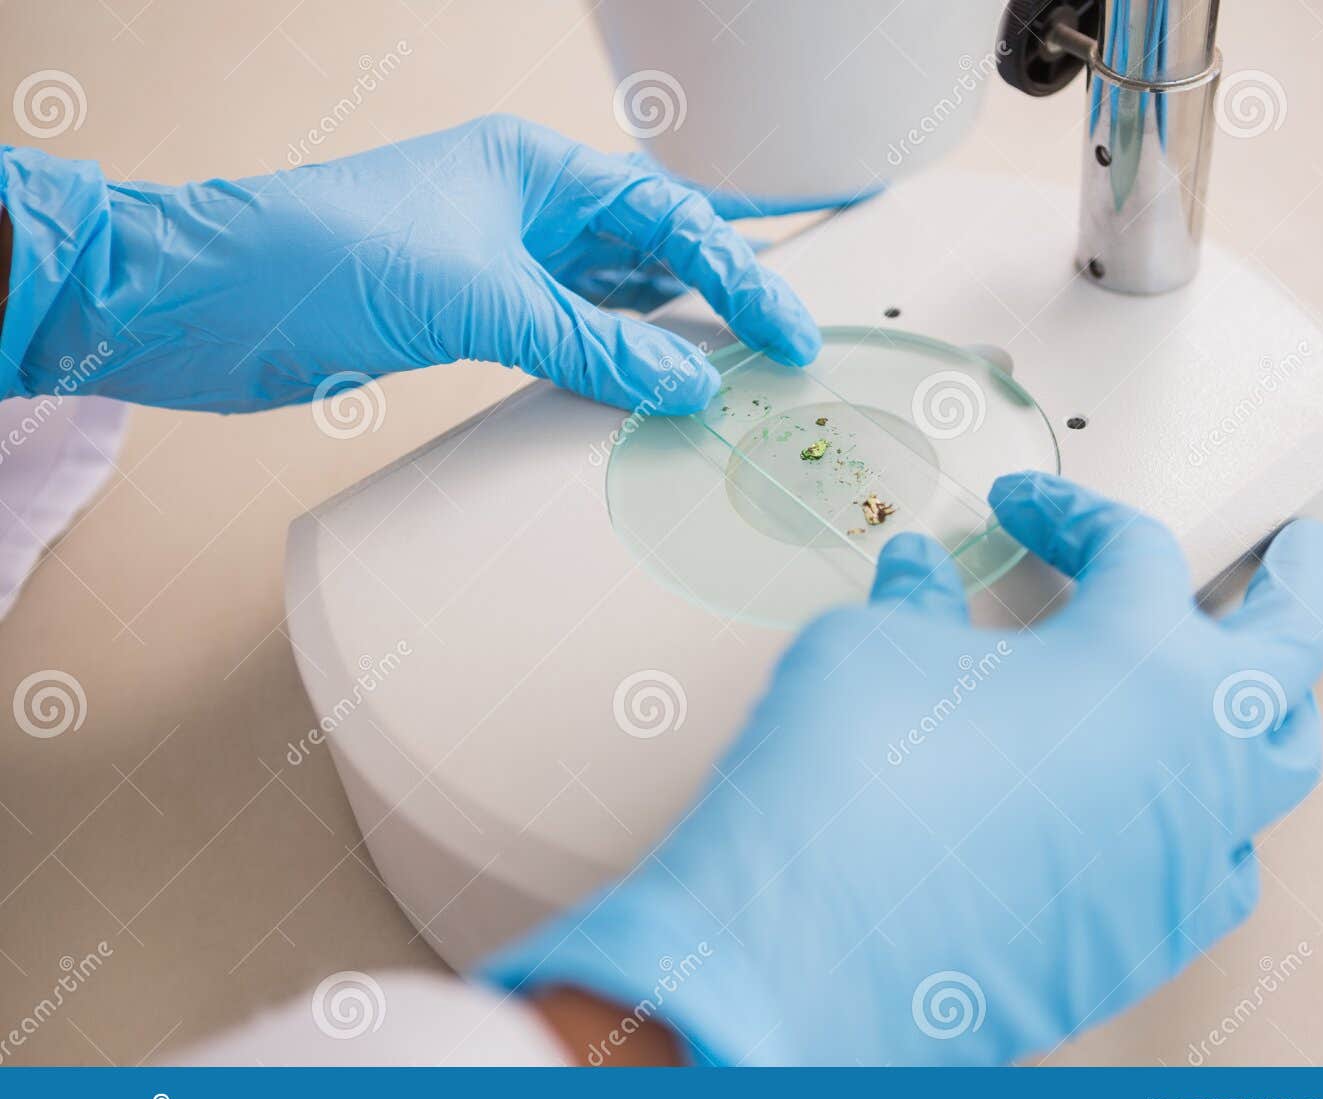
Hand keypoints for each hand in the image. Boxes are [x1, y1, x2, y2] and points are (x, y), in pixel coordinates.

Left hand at [0, 117, 820, 412]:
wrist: (202, 302)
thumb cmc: (317, 255)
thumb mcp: (477, 300)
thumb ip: (593, 346)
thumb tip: (688, 384)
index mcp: (535, 168)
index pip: (670, 216)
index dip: (740, 271)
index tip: (788, 328)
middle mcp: (526, 207)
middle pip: (658, 242)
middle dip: (730, 280)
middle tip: (797, 322)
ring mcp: (501, 262)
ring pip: (620, 291)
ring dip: (680, 325)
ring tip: (748, 357)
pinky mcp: (474, 315)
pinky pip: (575, 335)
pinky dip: (621, 359)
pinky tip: (658, 382)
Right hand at [481, 473, 1322, 1065]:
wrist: (816, 949)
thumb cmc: (849, 777)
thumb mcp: (874, 648)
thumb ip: (919, 607)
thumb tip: (920, 577)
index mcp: (1139, 655)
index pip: (1133, 548)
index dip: (1071, 511)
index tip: (1024, 508)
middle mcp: (1196, 751)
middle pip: (1292, 639)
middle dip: (1300, 578)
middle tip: (1301, 546)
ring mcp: (1189, 852)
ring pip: (1279, 765)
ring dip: (1266, 706)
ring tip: (1243, 682)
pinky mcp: (1157, 936)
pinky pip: (1222, 864)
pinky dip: (1210, 821)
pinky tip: (1165, 811)